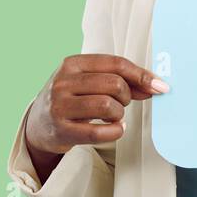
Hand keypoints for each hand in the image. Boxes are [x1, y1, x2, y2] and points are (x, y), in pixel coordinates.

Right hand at [24, 54, 167, 164]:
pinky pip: (100, 132)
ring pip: (108, 106)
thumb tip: (154, 85)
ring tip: (113, 116)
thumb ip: (118, 79)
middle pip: (114, 84)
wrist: (37, 124)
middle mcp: (63, 82)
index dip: (142, 76)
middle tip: (122, 103)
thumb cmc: (70, 98)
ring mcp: (60, 106)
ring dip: (119, 114)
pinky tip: (114, 129)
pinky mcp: (62, 130)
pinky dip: (115, 131)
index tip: (159, 86)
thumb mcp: (87, 81)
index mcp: (72, 64)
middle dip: (127, 96)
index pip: (116, 63)